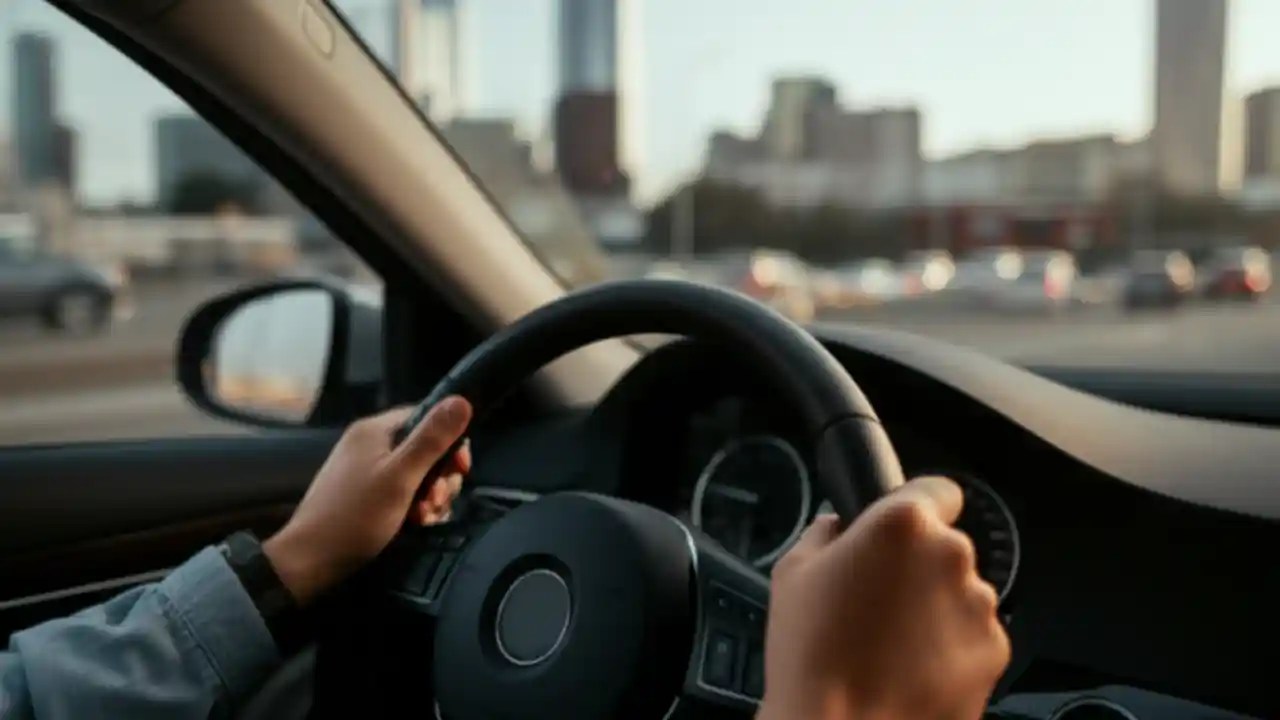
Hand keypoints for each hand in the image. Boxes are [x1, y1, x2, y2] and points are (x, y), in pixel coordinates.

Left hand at [263, 397, 472, 605]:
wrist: (310, 561)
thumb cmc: (357, 516)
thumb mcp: (401, 477)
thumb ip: (432, 439)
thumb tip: (462, 398)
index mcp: (375, 430)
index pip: (426, 417)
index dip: (450, 440)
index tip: (461, 469)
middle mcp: (370, 444)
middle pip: (425, 448)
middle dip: (440, 477)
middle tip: (436, 503)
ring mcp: (366, 470)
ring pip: (417, 474)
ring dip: (430, 496)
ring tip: (424, 519)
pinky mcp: (365, 494)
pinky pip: (403, 491)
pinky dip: (414, 506)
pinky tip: (416, 525)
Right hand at [759, 476, 1009, 719]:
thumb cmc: (811, 656)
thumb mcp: (792, 574)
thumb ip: (825, 535)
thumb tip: (838, 528)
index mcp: (902, 524)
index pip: (938, 489)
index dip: (918, 507)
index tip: (902, 531)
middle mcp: (950, 556)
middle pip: (945, 547)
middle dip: (918, 567)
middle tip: (877, 600)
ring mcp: (979, 606)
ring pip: (960, 593)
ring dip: (936, 608)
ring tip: (891, 643)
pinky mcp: (994, 652)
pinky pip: (973, 636)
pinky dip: (951, 648)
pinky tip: (912, 669)